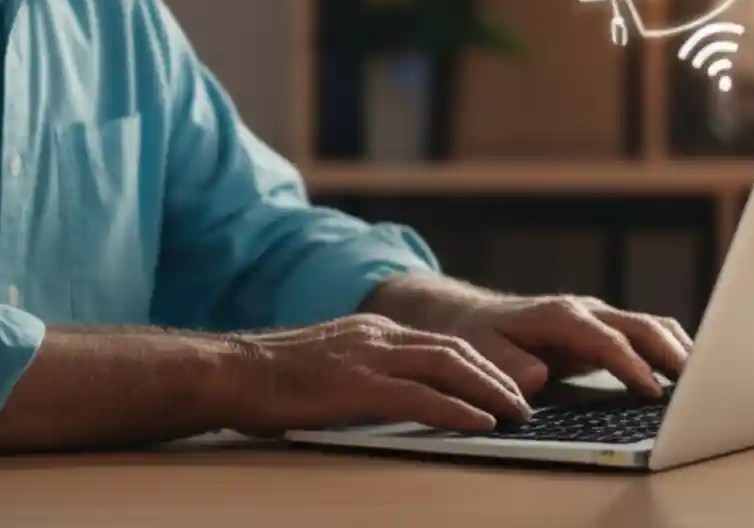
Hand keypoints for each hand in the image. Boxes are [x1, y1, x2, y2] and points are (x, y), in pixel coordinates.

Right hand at [222, 314, 532, 434]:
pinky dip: (457, 408)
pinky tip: (480, 422)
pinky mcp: (358, 386)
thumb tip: (392, 395)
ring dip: (489, 390)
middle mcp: (378, 336)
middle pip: (455, 349)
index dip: (477, 362)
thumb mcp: (327, 364)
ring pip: (448, 366)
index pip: (438, 342)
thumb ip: (363, 372)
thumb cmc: (269, 378)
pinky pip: (421, 396)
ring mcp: (369, 357)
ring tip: (515, 412)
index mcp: (372, 330)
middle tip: (522, 401)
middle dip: (496, 374)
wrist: (230, 370)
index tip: (501, 384)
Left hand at [445, 294, 694, 396]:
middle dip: (672, 353)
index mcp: (558, 316)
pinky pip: (649, 336)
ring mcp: (600, 318)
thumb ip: (507, 365)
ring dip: (680, 350)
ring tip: (709, 382)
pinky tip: (690, 376)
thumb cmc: (479, 338)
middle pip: (640, 325)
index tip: (652, 391)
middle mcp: (585, 311)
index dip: (631, 364)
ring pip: (652, 327)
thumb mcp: (480, 351)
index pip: (604, 339)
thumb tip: (538, 377)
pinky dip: (673, 351)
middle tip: (701, 386)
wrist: (476, 318)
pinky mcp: (608, 330)